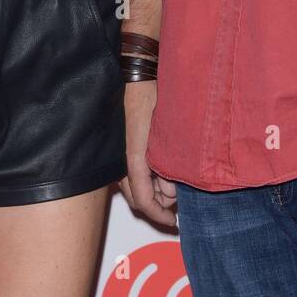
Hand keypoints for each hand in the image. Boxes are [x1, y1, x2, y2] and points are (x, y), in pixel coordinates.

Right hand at [119, 80, 177, 226]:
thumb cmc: (154, 97)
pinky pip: (132, 172)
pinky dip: (148, 177)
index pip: (142, 199)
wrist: (137, 74)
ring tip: (173, 181)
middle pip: (137, 198)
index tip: (173, 222)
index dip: (158, 214)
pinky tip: (162, 170)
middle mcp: (121, 160)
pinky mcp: (122, 147)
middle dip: (157, 204)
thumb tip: (171, 192)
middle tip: (177, 200)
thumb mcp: (167, 133)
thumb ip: (168, 165)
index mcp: (133, 158)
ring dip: (154, 190)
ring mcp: (119, 154)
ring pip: (134, 186)